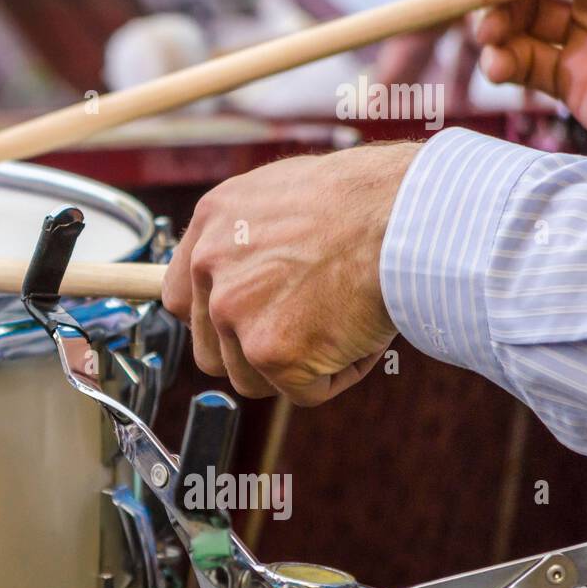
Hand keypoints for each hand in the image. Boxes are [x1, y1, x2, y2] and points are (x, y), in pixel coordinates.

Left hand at [160, 143, 417, 406]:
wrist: (405, 212)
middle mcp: (210, 268)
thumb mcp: (281, 196)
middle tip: (306, 331)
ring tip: (341, 324)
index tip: (248, 322)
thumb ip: (247, 240)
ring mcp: (235, 312)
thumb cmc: (365, 199)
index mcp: (209, 225)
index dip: (215, 320)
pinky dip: (338, 375)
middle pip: (212, 350)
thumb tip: (247, 275)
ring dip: (295, 367)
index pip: (181, 300)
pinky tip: (362, 335)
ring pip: (250, 377)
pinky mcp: (270, 351)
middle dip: (255, 352)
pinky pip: (302, 391)